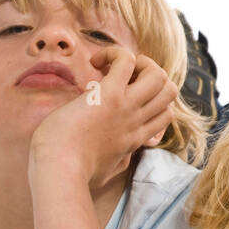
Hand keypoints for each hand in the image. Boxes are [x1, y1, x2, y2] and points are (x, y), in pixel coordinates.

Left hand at [28, 47, 179, 186]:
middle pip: (169, 91)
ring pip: (158, 74)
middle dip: (151, 77)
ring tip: (113, 67)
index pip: (166, 114)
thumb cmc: (73, 175)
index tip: (125, 99)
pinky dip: (114, 53)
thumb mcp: (104, 173)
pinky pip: (126, 60)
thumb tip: (115, 161)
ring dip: (139, 63)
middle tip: (123, 79)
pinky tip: (96, 62)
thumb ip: (114, 163)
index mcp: (136, 139)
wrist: (59, 171)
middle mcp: (137, 121)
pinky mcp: (108, 94)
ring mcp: (126, 107)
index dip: (152, 100)